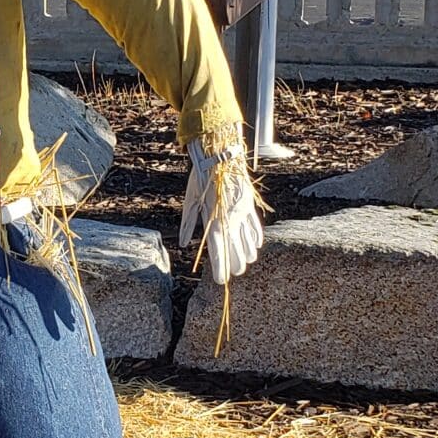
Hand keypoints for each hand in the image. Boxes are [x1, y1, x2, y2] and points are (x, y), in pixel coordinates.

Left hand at [179, 139, 262, 286]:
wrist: (219, 157)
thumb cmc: (200, 179)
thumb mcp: (190, 202)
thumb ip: (187, 224)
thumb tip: (181, 243)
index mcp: (214, 222)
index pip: (218, 252)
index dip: (220, 268)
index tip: (220, 280)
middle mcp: (230, 221)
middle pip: (236, 251)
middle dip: (235, 265)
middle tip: (234, 273)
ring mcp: (242, 214)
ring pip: (248, 241)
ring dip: (247, 254)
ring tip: (246, 263)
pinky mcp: (249, 205)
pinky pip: (255, 226)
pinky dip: (256, 238)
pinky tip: (256, 246)